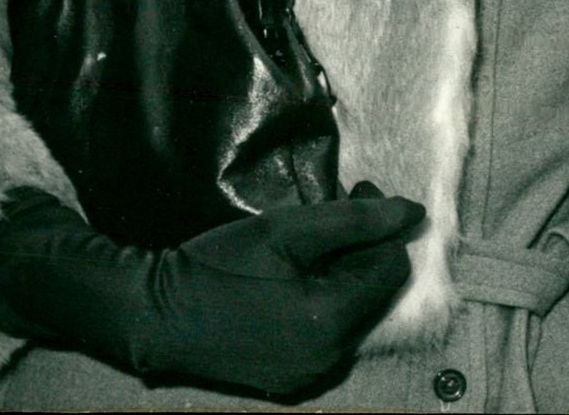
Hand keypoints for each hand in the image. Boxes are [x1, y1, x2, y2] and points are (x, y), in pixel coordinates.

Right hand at [0, 183, 422, 400]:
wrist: (152, 314)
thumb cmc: (217, 266)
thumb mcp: (288, 230)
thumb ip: (355, 220)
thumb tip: (415, 213)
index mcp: (332, 323)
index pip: (391, 268)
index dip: (382, 226)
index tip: (358, 187)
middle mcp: (329, 360)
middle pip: (374, 292)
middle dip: (363, 247)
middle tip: (338, 205)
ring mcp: (309, 378)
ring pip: (353, 312)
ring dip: (344, 272)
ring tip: (313, 240)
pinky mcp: (289, 382)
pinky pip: (328, 334)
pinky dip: (324, 301)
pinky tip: (296, 275)